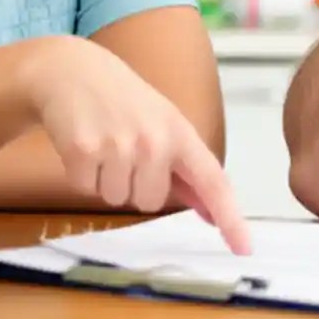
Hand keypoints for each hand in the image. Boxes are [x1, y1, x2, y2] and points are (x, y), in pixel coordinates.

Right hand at [17, 36, 250, 253]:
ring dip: (107, 179)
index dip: (230, 217)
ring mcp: (119, 145)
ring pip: (117, 199)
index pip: (213, 182)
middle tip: (125, 148)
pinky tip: (84, 143)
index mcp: (181, 134)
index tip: (244, 248)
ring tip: (104, 142)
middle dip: (136, 184)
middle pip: (150, 202)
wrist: (74, 71)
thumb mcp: (165, 124)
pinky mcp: (84, 150)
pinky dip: (83, 173)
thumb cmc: (125, 102)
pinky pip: (86, 190)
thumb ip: (188, 171)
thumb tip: (211, 213)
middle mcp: (155, 140)